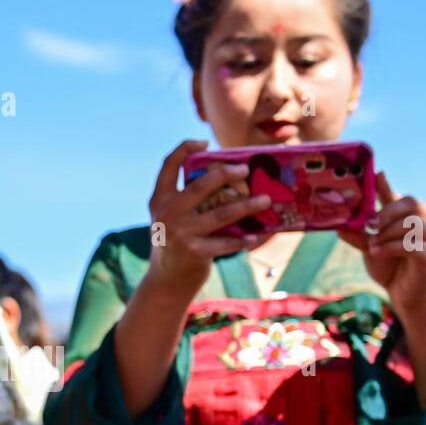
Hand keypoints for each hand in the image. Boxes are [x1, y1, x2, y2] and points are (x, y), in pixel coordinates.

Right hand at [145, 139, 271, 298]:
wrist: (165, 282)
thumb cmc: (175, 244)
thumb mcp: (170, 219)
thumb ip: (185, 200)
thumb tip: (226, 179)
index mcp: (159, 200)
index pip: (168, 165)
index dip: (185, 149)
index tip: (204, 142)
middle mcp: (167, 214)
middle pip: (201, 185)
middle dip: (226, 174)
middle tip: (246, 170)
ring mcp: (181, 233)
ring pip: (222, 214)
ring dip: (248, 206)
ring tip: (266, 201)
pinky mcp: (195, 252)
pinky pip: (227, 241)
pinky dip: (243, 239)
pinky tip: (256, 235)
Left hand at [338, 171, 425, 317]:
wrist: (406, 296)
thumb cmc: (390, 268)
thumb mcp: (371, 248)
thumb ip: (360, 234)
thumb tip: (338, 223)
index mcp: (413, 218)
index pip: (401, 196)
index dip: (387, 186)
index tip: (376, 174)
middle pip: (413, 204)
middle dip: (387, 212)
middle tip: (369, 226)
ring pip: (415, 223)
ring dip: (388, 232)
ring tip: (372, 245)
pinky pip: (415, 245)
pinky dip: (392, 246)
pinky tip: (378, 252)